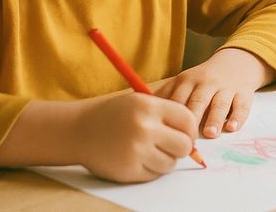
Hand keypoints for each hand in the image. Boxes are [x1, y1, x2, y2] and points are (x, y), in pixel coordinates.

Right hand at [72, 92, 197, 182]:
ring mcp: (136, 151)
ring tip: (149, 149)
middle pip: (184, 145)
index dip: (190, 129)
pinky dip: (150, 168)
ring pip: (171, 163)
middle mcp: (144, 128)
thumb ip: (167, 114)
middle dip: (181, 147)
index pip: (188, 120)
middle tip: (171, 144)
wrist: (79, 130)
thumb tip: (196, 134)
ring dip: (165, 159)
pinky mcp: (129, 170)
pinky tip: (137, 157)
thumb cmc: (114, 115)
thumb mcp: (140, 101)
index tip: (185, 133)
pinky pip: (154, 174)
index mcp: (149, 107)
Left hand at [154, 48, 275, 138]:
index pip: (178, 99)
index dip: (172, 117)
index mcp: (188, 81)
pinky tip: (232, 127)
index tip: (167, 133)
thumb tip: (139, 110)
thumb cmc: (203, 80)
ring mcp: (226, 88)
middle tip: (187, 139)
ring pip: (220, 103)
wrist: (236, 63)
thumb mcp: (184, 81)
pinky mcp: (244, 93)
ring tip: (210, 133)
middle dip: (193, 119)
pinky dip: (237, 117)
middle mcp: (207, 83)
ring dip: (215, 118)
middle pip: (198, 100)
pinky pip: (241, 105)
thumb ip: (166, 94)